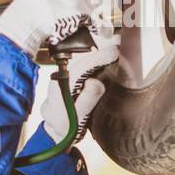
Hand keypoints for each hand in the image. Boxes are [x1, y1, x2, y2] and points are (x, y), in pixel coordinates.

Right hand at [0, 0, 117, 57]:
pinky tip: (101, 32)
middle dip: (108, 5)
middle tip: (111, 15)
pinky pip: (98, 20)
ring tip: (104, 27)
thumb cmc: (28, 9)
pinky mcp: (77, 9)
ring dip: (105, 19)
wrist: (21, 23)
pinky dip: (102, 29)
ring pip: (101, 6)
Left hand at [41, 30, 118, 144]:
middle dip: (101, 48)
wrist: (55, 132)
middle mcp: (62, 76)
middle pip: (83, 56)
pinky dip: (94, 56)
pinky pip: (82, 62)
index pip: (83, 65)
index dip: (100, 57)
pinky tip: (106, 53)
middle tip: (120, 42)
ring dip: (98, 50)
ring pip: (82, 57)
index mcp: (63, 84)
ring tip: (116, 44)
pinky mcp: (69, 76)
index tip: (115, 51)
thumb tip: (96, 82)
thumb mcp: (78, 117)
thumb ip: (87, 100)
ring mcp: (64, 75)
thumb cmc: (67, 126)